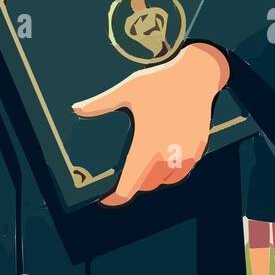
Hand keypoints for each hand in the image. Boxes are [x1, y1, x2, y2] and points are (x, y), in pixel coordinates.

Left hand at [73, 42, 228, 206]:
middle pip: (147, 186)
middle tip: (123, 179)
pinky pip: (182, 172)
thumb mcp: (127, 91)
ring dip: (153, 181)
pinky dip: (171, 173)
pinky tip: (163, 162)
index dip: (117, 198)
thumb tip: (76, 108)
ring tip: (141, 172)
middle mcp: (167, 156)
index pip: (130, 187)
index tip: (107, 199)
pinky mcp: (198, 149)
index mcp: (147, 146)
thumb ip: (101, 104)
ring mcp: (185, 155)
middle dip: (133, 186)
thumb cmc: (160, 82)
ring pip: (165, 181)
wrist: (196, 75)